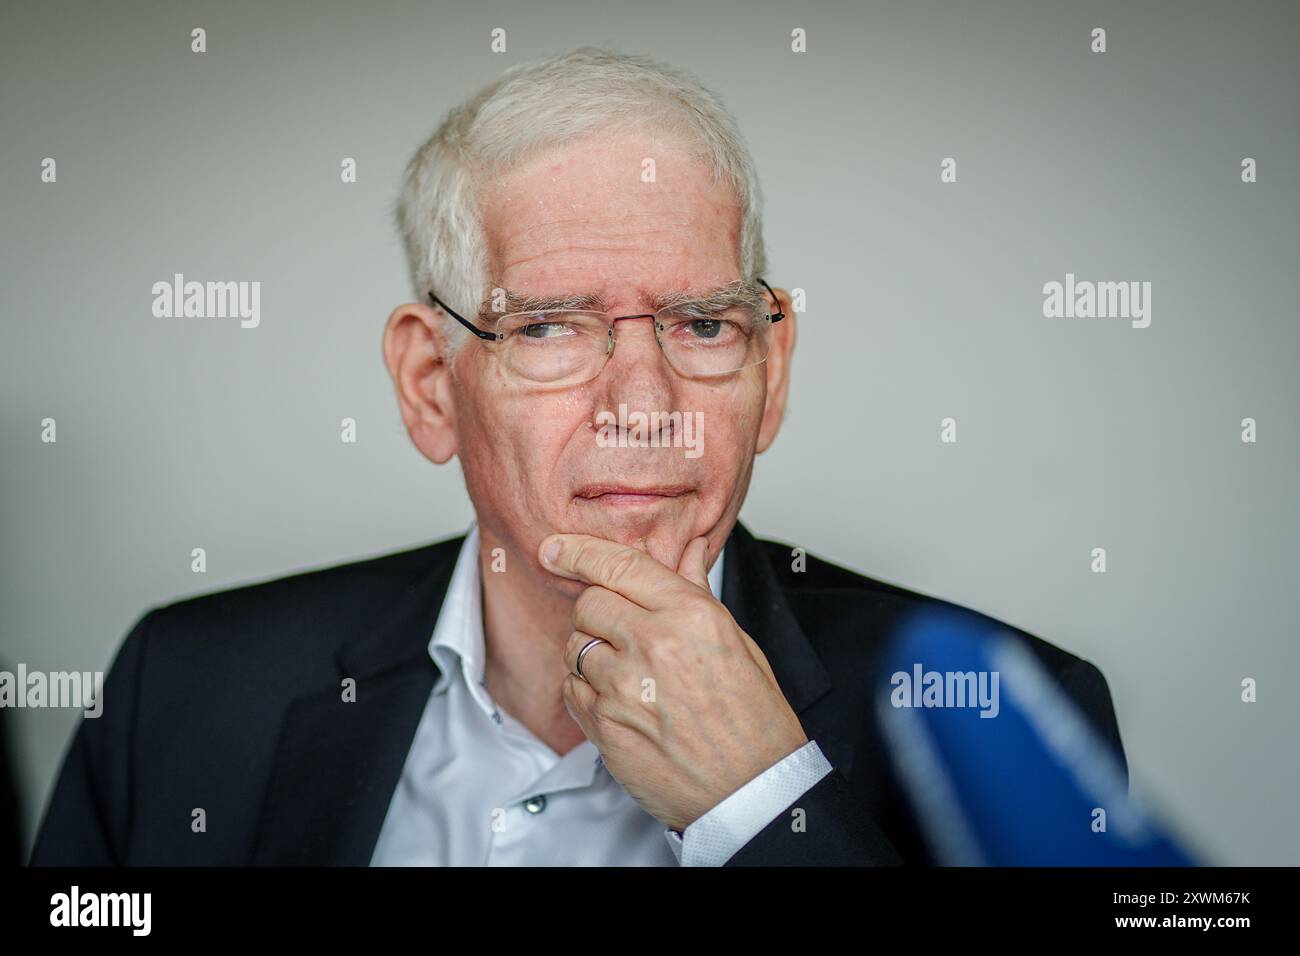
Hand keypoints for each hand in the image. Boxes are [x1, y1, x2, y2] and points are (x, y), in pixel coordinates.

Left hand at [540, 532, 809, 831]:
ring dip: (590, 652)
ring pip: (574, 646)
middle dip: (597, 610)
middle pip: (589, 603)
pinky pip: (571, 690)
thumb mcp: (736, 642)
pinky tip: (619, 701)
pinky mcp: (605, 726)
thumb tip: (685, 550)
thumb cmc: (753, 719)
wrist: (751, 790)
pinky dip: (585, 690)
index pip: (621, 565)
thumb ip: (696, 593)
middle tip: (620, 630)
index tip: (555, 547)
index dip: (579, 550)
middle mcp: (654, 644)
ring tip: (627, 673)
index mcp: (691, 615)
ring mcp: (624, 687)